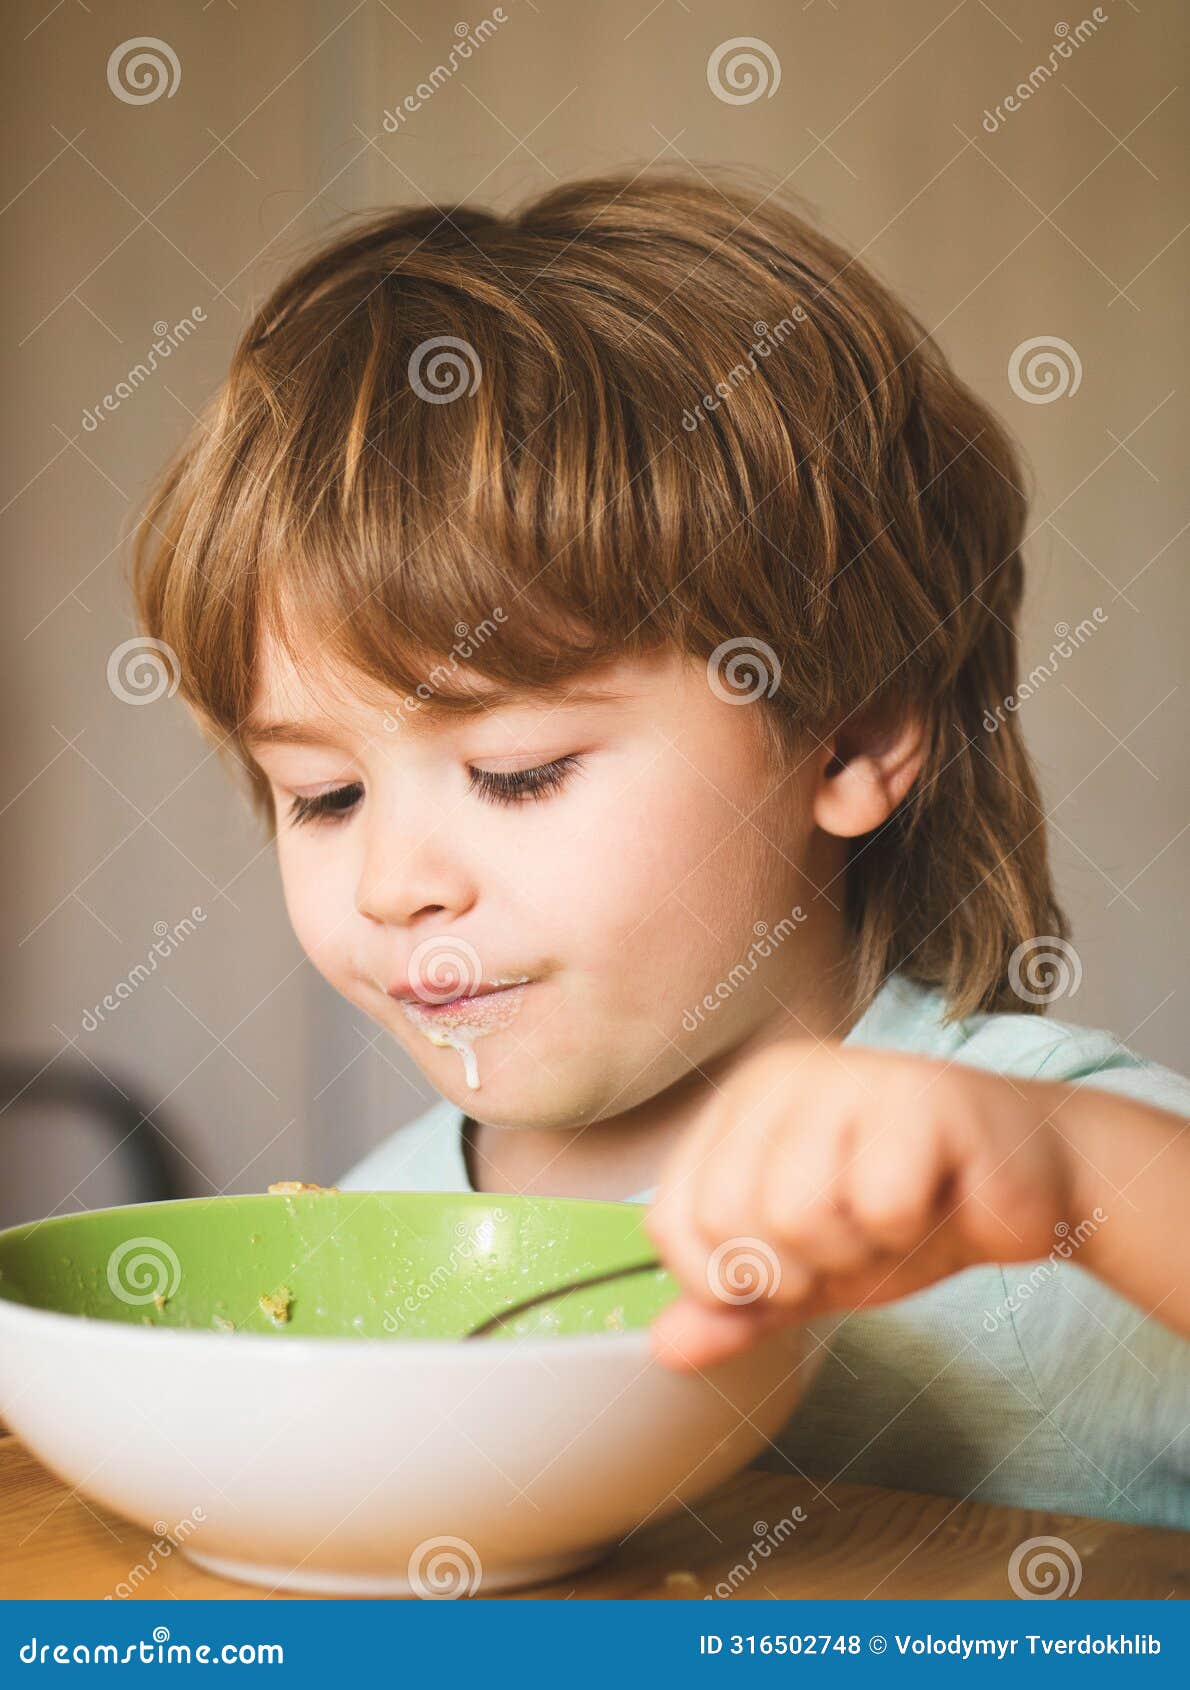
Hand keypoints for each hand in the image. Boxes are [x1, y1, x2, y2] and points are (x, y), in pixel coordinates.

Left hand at [645, 1040, 1074, 1369]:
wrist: (1033, 1187)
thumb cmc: (912, 1216)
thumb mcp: (808, 1270)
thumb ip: (737, 1306)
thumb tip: (663, 1347)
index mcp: (739, 1105)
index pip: (674, 1219)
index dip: (729, 1280)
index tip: (796, 1264)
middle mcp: (782, 1075)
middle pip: (729, 1219)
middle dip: (798, 1269)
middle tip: (857, 1240)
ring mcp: (850, 1076)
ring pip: (796, 1214)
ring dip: (858, 1252)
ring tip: (897, 1217)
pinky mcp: (921, 1095)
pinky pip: (879, 1205)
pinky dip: (914, 1230)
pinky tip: (942, 1198)